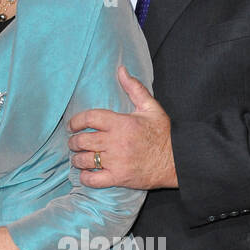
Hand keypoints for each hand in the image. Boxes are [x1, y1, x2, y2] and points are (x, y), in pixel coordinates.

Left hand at [68, 66, 176, 188]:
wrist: (177, 161)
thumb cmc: (163, 134)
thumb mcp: (150, 108)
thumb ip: (134, 88)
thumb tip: (121, 69)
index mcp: (122, 123)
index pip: (89, 118)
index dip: (76, 121)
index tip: (72, 125)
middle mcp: (116, 142)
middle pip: (82, 141)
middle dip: (74, 142)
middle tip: (74, 142)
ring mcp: (116, 162)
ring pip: (85, 160)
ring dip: (77, 159)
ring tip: (78, 157)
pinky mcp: (118, 178)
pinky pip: (93, 180)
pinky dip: (85, 177)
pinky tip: (86, 173)